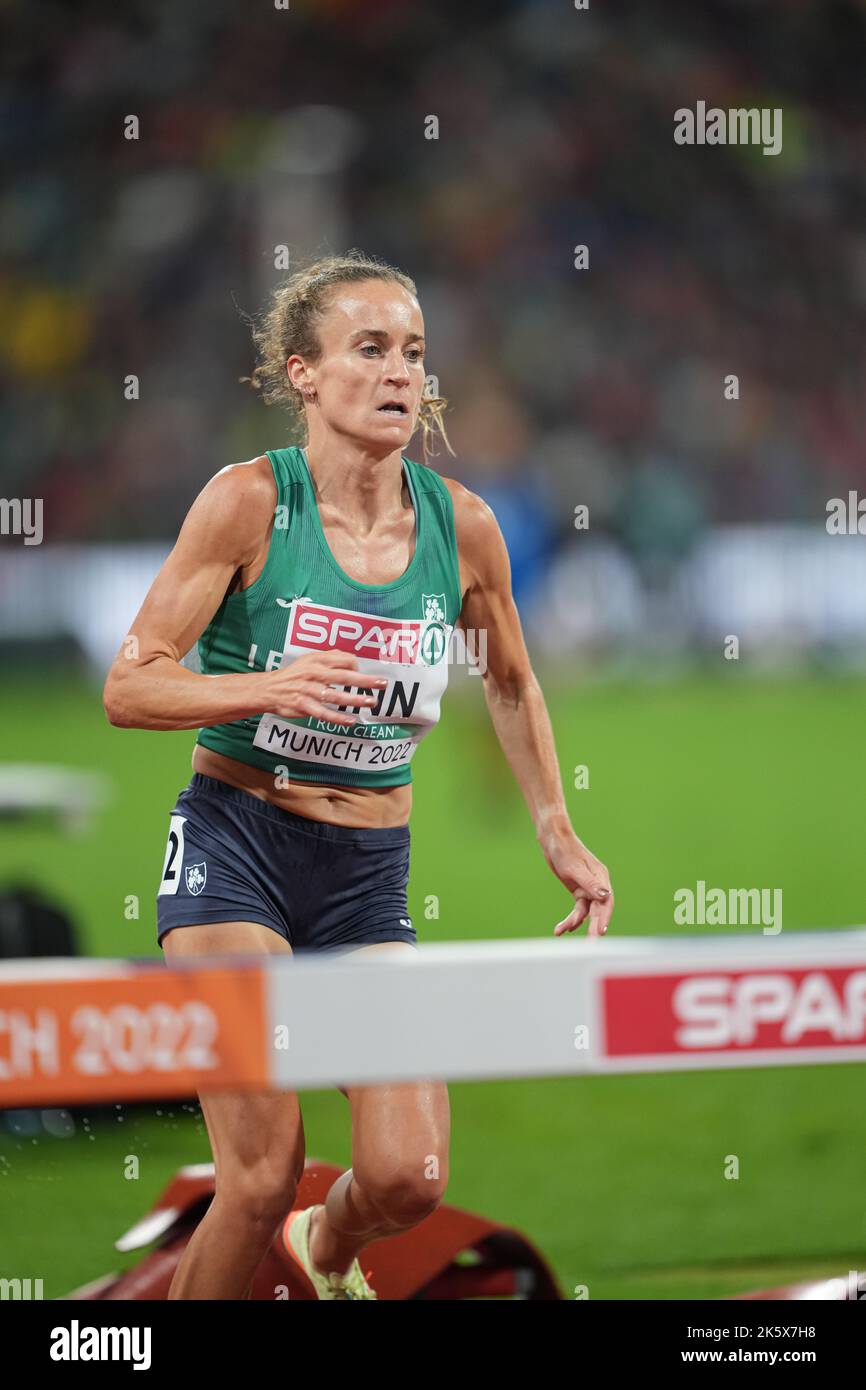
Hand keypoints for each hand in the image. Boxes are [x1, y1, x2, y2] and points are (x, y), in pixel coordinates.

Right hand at [262, 649, 386, 725]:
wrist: (267, 689)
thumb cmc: (293, 674)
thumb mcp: (309, 659)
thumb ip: (330, 657)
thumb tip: (352, 658)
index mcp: (317, 660)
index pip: (344, 659)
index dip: (357, 665)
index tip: (363, 672)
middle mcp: (314, 673)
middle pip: (344, 676)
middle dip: (365, 680)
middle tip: (382, 683)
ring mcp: (308, 690)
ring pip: (335, 695)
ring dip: (355, 699)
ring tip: (371, 702)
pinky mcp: (303, 705)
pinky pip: (323, 713)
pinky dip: (337, 717)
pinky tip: (351, 720)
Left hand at [539, 825, 613, 937]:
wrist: (553, 839)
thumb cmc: (565, 850)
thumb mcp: (574, 868)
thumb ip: (590, 883)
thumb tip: (605, 896)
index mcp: (601, 878)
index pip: (606, 902)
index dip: (604, 918)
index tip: (600, 932)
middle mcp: (597, 885)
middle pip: (598, 910)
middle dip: (594, 927)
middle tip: (590, 944)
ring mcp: (587, 889)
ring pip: (586, 912)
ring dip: (576, 923)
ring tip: (562, 932)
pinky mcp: (578, 891)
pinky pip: (577, 910)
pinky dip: (571, 919)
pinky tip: (561, 929)